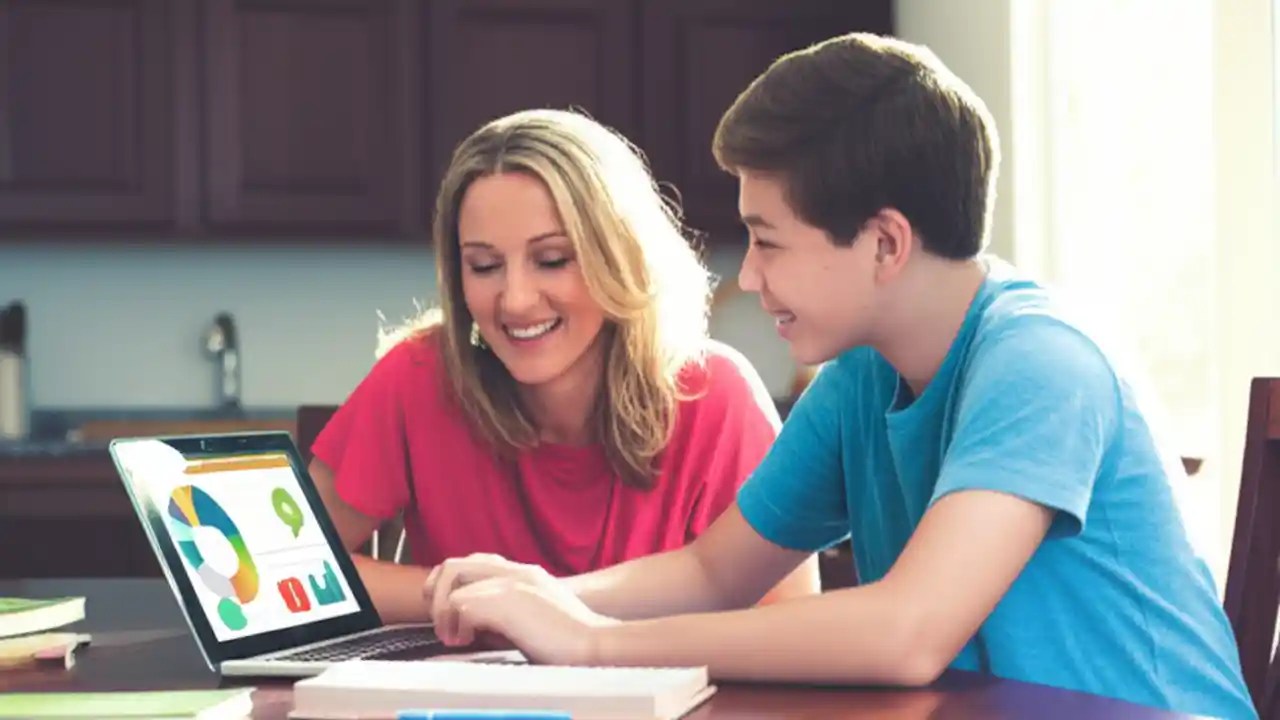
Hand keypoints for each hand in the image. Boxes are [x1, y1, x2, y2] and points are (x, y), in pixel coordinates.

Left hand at [447, 576, 617, 665]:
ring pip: (452, 581)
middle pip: (454, 564)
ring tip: (453, 636)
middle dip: (436, 593)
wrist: (595, 641)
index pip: (472, 561)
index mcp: (523, 572)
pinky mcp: (507, 603)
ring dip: (443, 612)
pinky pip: (461, 605)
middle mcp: (514, 571)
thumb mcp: (538, 612)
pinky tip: (467, 641)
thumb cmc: (571, 636)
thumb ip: (511, 608)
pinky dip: (456, 626)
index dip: (450, 582)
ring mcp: (510, 584)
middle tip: (441, 623)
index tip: (446, 609)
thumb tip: (478, 625)